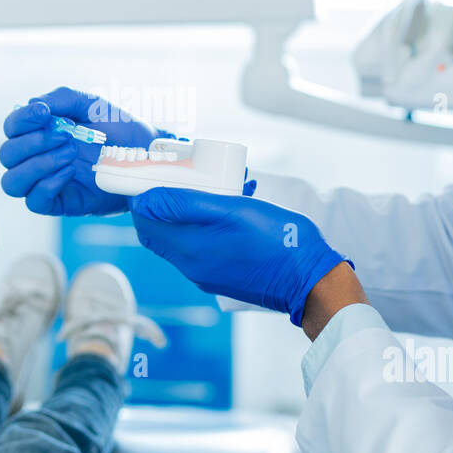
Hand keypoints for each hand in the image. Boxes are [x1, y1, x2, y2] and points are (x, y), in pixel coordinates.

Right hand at [0, 86, 169, 215]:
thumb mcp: (92, 105)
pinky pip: (35, 202)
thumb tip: (31, 105)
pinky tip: (70, 172)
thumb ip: (62, 99)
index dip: (21, 120)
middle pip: (7, 156)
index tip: (43, 113)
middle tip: (65, 136)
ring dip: (37, 165)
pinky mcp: (60, 203)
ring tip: (70, 154)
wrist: (146, 155)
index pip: (12, 128)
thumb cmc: (119, 129)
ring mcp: (46, 182)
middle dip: (32, 143)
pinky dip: (48, 185)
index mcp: (41, 132)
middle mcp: (38, 157)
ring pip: (12, 183)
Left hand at [130, 186, 350, 325]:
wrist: (308, 280)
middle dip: (168, 198)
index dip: (143, 194)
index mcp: (188, 250)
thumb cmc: (276, 241)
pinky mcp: (220, 274)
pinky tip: (238, 203)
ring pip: (182, 234)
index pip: (144, 221)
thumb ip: (186, 203)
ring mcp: (205, 273)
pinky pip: (201, 243)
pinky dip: (210, 221)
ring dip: (194, 206)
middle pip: (159, 229)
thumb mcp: (231, 210)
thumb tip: (146, 198)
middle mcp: (190, 265)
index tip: (156, 172)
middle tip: (187, 175)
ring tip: (227, 184)